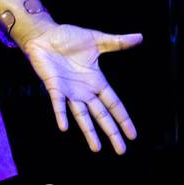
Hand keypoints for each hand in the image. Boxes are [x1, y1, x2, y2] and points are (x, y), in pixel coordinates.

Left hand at [19, 20, 142, 153]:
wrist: (44, 34)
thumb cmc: (67, 37)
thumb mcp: (96, 40)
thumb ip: (117, 42)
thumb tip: (140, 37)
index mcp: (96, 81)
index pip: (114, 104)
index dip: (123, 119)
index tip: (133, 135)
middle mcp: (84, 90)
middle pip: (102, 115)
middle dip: (112, 132)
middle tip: (121, 150)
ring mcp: (69, 90)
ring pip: (82, 116)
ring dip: (89, 132)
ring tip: (96, 148)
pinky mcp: (53, 86)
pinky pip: (58, 103)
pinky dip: (61, 114)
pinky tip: (64, 128)